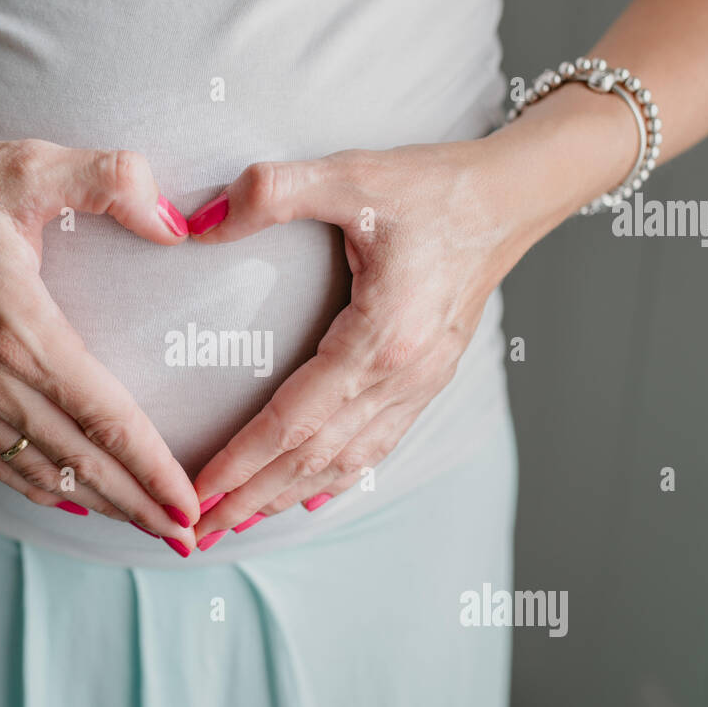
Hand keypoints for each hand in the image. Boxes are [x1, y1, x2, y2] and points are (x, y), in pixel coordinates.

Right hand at [0, 119, 201, 549]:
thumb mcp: (29, 162)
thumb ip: (112, 179)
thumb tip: (178, 224)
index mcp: (18, 328)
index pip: (104, 417)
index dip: (152, 468)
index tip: (190, 507)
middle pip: (80, 462)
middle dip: (139, 506)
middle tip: (189, 541)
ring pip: (40, 472)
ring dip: (98, 505)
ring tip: (146, 529)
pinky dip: (39, 490)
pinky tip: (72, 503)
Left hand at [186, 139, 532, 548]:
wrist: (512, 199)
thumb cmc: (433, 187)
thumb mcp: (351, 174)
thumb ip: (272, 191)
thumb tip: (197, 224)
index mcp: (379, 339)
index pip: (292, 421)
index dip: (239, 462)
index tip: (195, 493)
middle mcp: (401, 377)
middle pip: (311, 458)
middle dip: (249, 498)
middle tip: (195, 533)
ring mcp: (419, 385)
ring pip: (343, 462)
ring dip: (285, 497)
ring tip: (236, 524)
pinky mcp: (427, 379)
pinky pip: (376, 446)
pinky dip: (336, 478)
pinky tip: (310, 497)